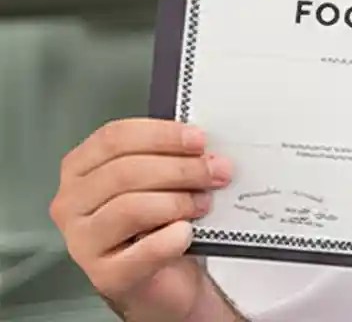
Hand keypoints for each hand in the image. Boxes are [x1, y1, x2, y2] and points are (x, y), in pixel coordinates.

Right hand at [49, 119, 233, 320]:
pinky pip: (144, 251)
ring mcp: (83, 242)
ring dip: (178, 201)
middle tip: (217, 171)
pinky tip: (186, 232)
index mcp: (80, 169)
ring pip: (131, 207)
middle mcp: (72, 204)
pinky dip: (172, 238)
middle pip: (125, 172)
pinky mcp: (106, 276)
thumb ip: (170, 158)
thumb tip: (203, 149)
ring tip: (204, 203)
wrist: (164, 279)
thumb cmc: (157, 223)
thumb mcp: (157, 180)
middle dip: (180, 168)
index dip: (161, 135)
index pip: (113, 138)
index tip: (198, 139)